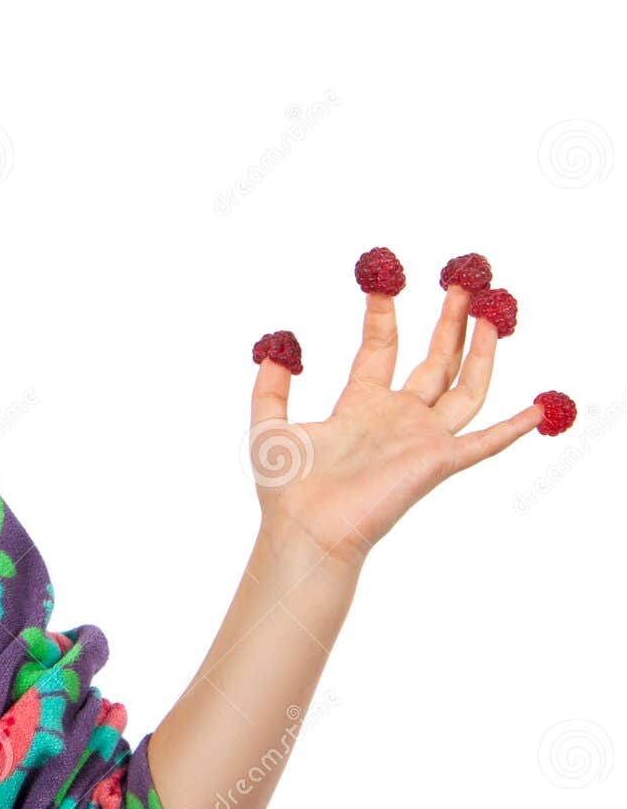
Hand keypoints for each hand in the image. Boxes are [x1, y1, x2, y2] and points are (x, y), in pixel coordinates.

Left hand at [248, 283, 544, 573]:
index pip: (380, 350)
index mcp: (360, 406)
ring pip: (464, 388)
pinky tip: (539, 409)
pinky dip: (512, 428)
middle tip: (463, 282)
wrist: (304, 528)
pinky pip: (484, 443)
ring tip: (492, 314)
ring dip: (481, 352)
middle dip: (449, 322)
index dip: (383, 315)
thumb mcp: (269, 425)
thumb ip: (270, 387)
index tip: (382, 280)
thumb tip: (274, 349)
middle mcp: (397, 418)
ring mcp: (420, 439)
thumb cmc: (286, 489)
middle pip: (433, 361)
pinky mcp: (437, 462)